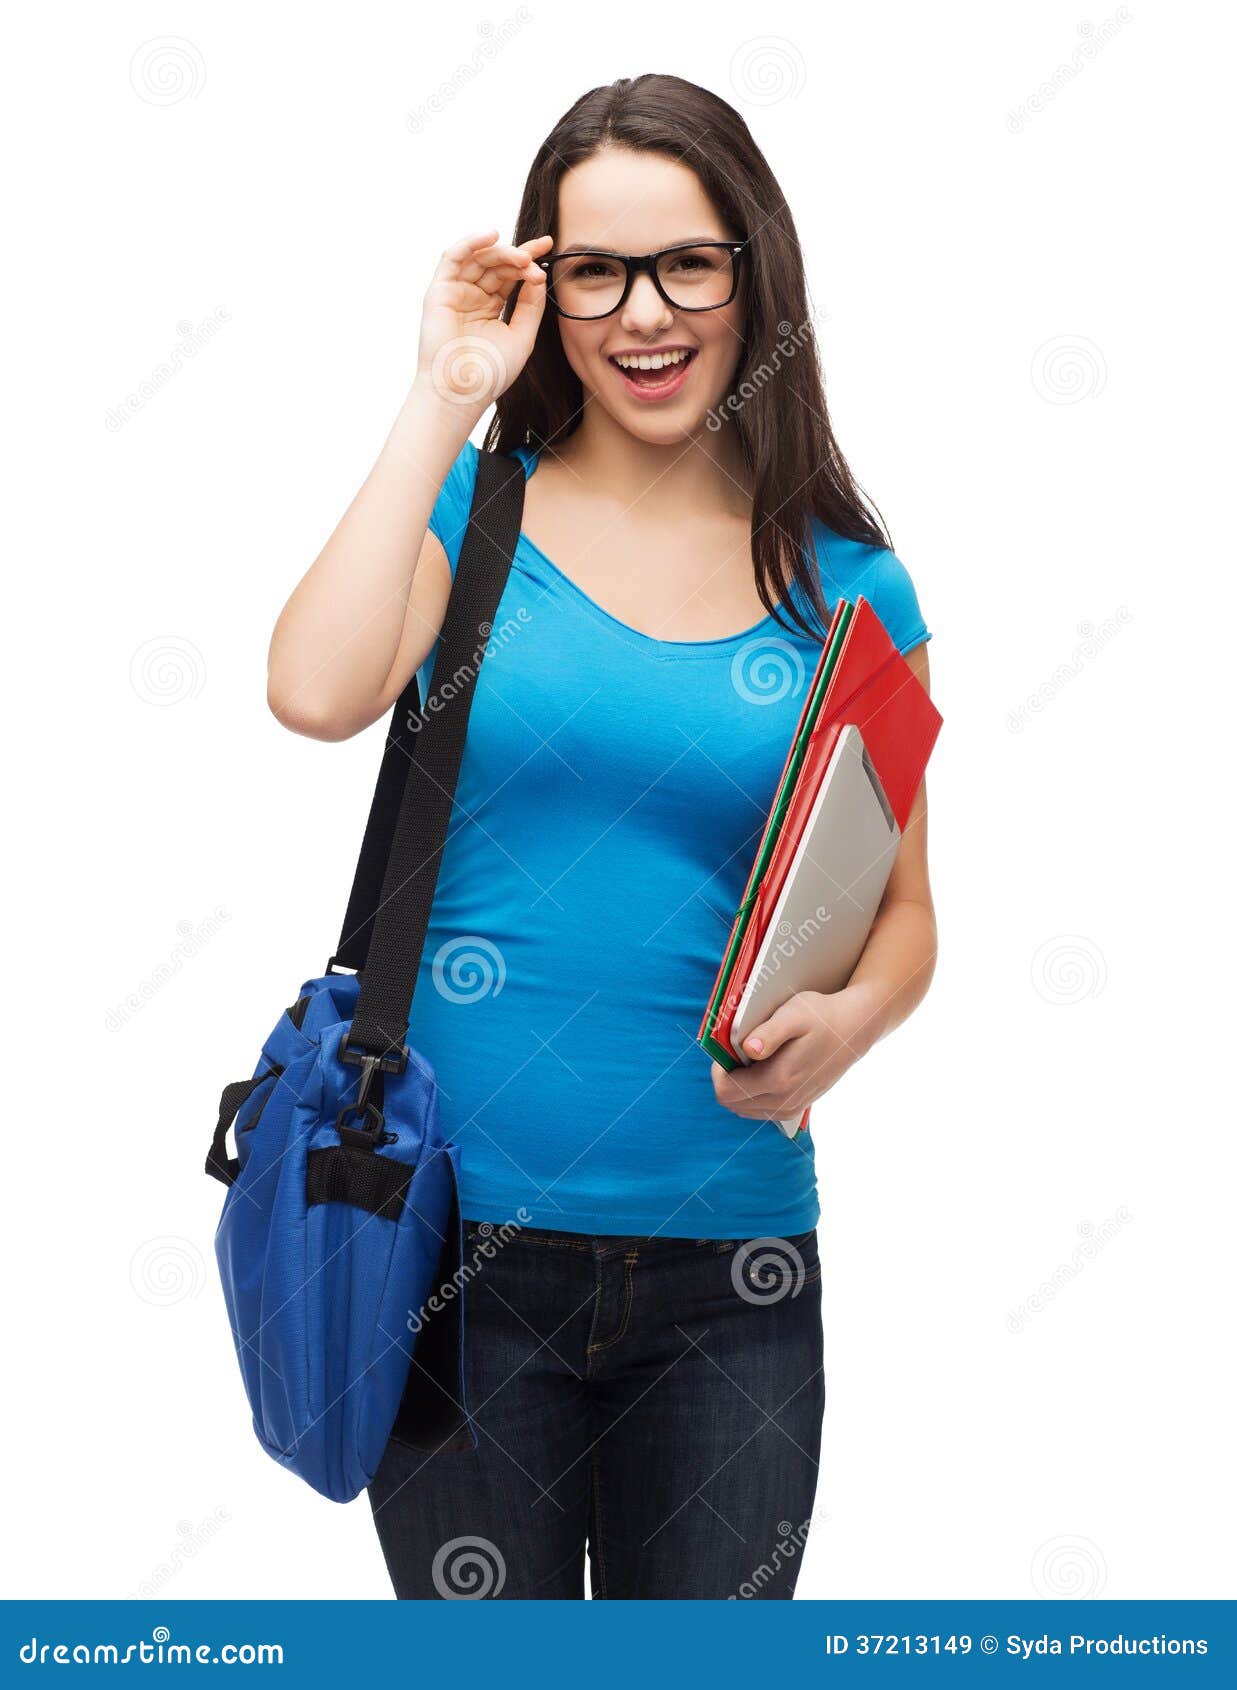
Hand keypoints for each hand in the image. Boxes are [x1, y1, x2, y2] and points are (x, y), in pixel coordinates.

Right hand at [415, 228, 553, 414]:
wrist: (463, 392)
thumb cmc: (490, 373)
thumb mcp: (522, 335)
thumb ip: (531, 305)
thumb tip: (538, 275)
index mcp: (491, 307)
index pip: (510, 275)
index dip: (528, 259)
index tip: (548, 246)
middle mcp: (473, 297)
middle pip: (497, 264)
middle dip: (518, 255)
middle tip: (536, 256)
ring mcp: (456, 292)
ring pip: (478, 258)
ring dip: (501, 252)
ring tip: (521, 257)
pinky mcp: (440, 291)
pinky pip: (453, 257)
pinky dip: (470, 243)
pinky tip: (491, 236)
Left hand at [710, 987, 875, 1121]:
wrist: (853, 1030)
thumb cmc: (821, 1016)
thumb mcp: (793, 1014)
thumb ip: (769, 1033)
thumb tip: (750, 1049)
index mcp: (778, 1079)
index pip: (725, 1090)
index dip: (719, 1069)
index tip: (727, 1049)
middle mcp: (783, 1101)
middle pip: (732, 1102)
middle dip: (728, 1078)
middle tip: (740, 1052)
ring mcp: (791, 1108)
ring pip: (744, 1108)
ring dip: (740, 1086)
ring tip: (755, 1059)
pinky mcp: (796, 1108)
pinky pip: (760, 1109)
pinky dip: (754, 1092)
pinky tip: (765, 1069)